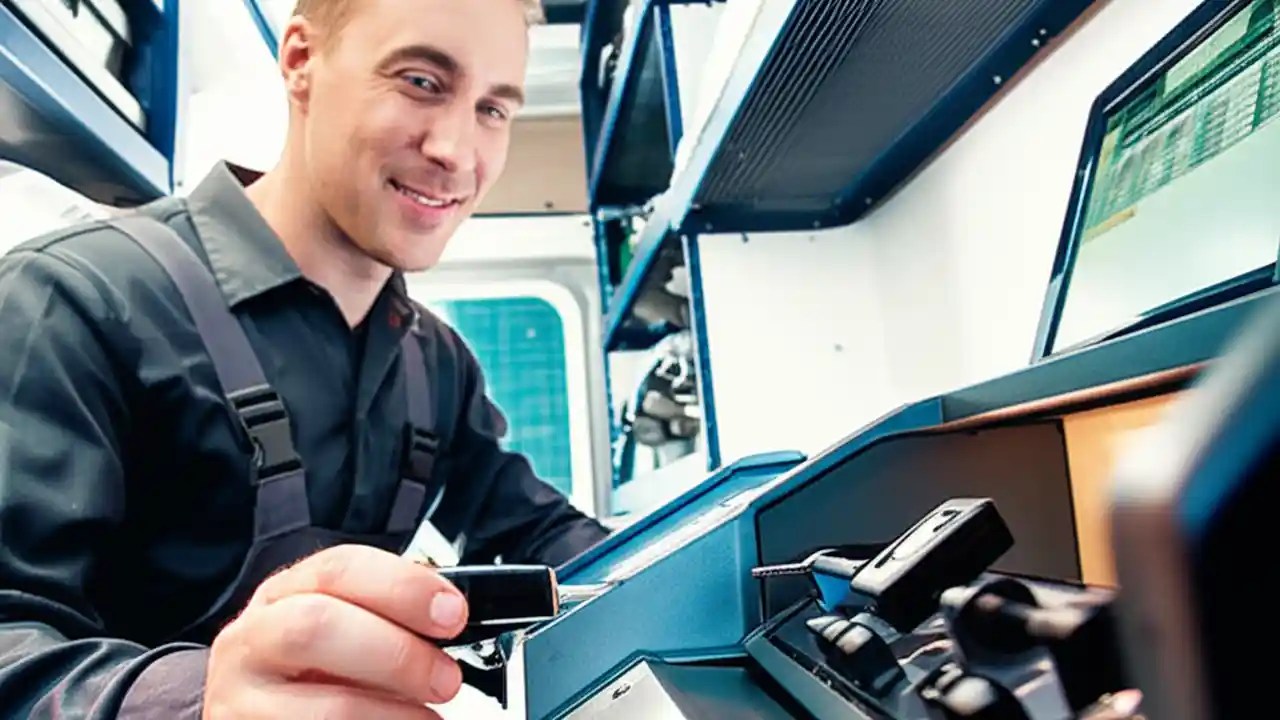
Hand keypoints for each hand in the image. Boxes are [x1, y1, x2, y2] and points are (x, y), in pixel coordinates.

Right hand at [202, 544, 468, 718]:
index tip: (453, 614)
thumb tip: (448, 615)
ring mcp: (242, 700)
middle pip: (318, 627)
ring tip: (428, 719)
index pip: (339, 569)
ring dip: (395, 714)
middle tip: (446, 678)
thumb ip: (385, 614)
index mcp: (283, 594)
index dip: (403, 587)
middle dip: (398, 653)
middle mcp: (252, 640)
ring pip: (328, 707)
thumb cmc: (313, 668)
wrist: (263, 716)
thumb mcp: (341, 625)